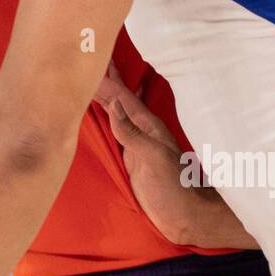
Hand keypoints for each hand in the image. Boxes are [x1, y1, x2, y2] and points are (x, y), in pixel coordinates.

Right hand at [94, 67, 184, 230]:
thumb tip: (113, 104)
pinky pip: (112, 131)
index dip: (106, 78)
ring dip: (103, 95)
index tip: (89, 58)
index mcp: (148, 125)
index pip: (122, 96)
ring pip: (115, 113)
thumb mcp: (153, 158)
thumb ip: (132, 133)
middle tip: (89, 57)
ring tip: (90, 77)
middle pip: (118, 99)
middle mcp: (141, 130)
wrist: (185, 218)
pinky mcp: (129, 159)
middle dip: (104, 79)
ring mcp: (135, 144)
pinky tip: (101, 112)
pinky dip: (103, 118)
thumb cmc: (174, 188)